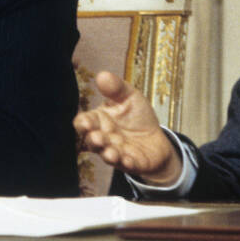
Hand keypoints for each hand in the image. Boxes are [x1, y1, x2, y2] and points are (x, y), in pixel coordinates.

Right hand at [73, 71, 179, 185]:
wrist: (157, 139)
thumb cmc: (137, 117)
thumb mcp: (130, 97)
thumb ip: (116, 88)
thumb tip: (102, 75)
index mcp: (99, 121)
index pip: (84, 122)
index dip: (82, 124)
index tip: (86, 122)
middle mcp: (104, 138)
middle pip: (92, 141)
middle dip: (94, 140)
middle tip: (97, 137)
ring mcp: (116, 152)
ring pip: (107, 155)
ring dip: (108, 154)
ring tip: (111, 152)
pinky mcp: (131, 163)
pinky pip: (127, 165)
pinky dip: (127, 163)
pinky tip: (128, 160)